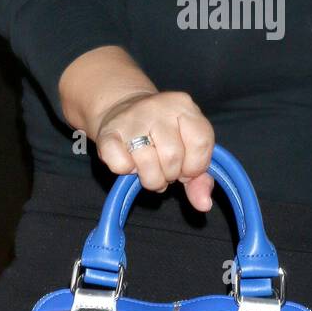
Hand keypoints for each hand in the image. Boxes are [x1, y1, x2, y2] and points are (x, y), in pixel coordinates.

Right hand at [95, 89, 214, 210]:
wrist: (124, 109)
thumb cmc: (164, 135)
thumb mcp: (188, 148)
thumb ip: (201, 178)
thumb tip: (204, 204)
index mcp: (184, 106)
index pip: (201, 143)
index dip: (195, 166)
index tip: (186, 168)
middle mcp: (158, 107)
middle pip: (172, 157)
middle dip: (171, 174)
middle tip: (165, 169)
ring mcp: (131, 119)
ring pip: (146, 164)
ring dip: (150, 179)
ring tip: (149, 170)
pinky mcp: (107, 133)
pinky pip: (119, 165)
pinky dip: (125, 171)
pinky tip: (129, 163)